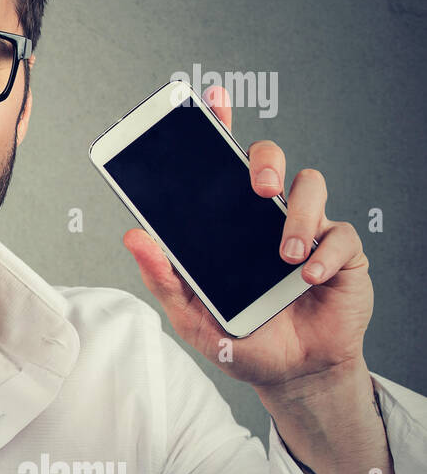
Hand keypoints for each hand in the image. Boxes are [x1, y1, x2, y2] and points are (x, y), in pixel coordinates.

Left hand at [123, 86, 373, 391]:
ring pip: (310, 186)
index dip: (219, 127)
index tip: (211, 98)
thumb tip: (133, 236)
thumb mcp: (189, 313)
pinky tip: (307, 277)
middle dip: (265, 160)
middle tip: (258, 187)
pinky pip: (340, 236)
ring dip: (298, 214)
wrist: (288, 375)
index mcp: (227, 222)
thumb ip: (162, 276)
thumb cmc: (239, 337)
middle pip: (269, 160)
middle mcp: (265, 217)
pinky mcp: (341, 254)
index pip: (222, 165)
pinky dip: (324, 254)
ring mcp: (306, 230)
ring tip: (283, 256)